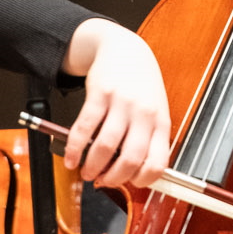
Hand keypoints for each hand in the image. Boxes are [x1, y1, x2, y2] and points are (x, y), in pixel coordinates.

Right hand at [60, 18, 170, 186]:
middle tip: (102, 182)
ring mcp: (123, 103)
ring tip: (86, 172)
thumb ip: (148, 139)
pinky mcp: (100, 94)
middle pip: (131, 159)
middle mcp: (144, 113)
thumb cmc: (140, 84)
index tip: (130, 184)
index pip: (158, 162)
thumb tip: (133, 173)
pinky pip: (84, 128)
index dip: (143, 181)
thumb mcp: (155, 110)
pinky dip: (74, 148)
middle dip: (113, 178)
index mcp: (161, 122)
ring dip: (92, 166)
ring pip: (106, 146)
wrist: (125, 49)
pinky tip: (70, 157)